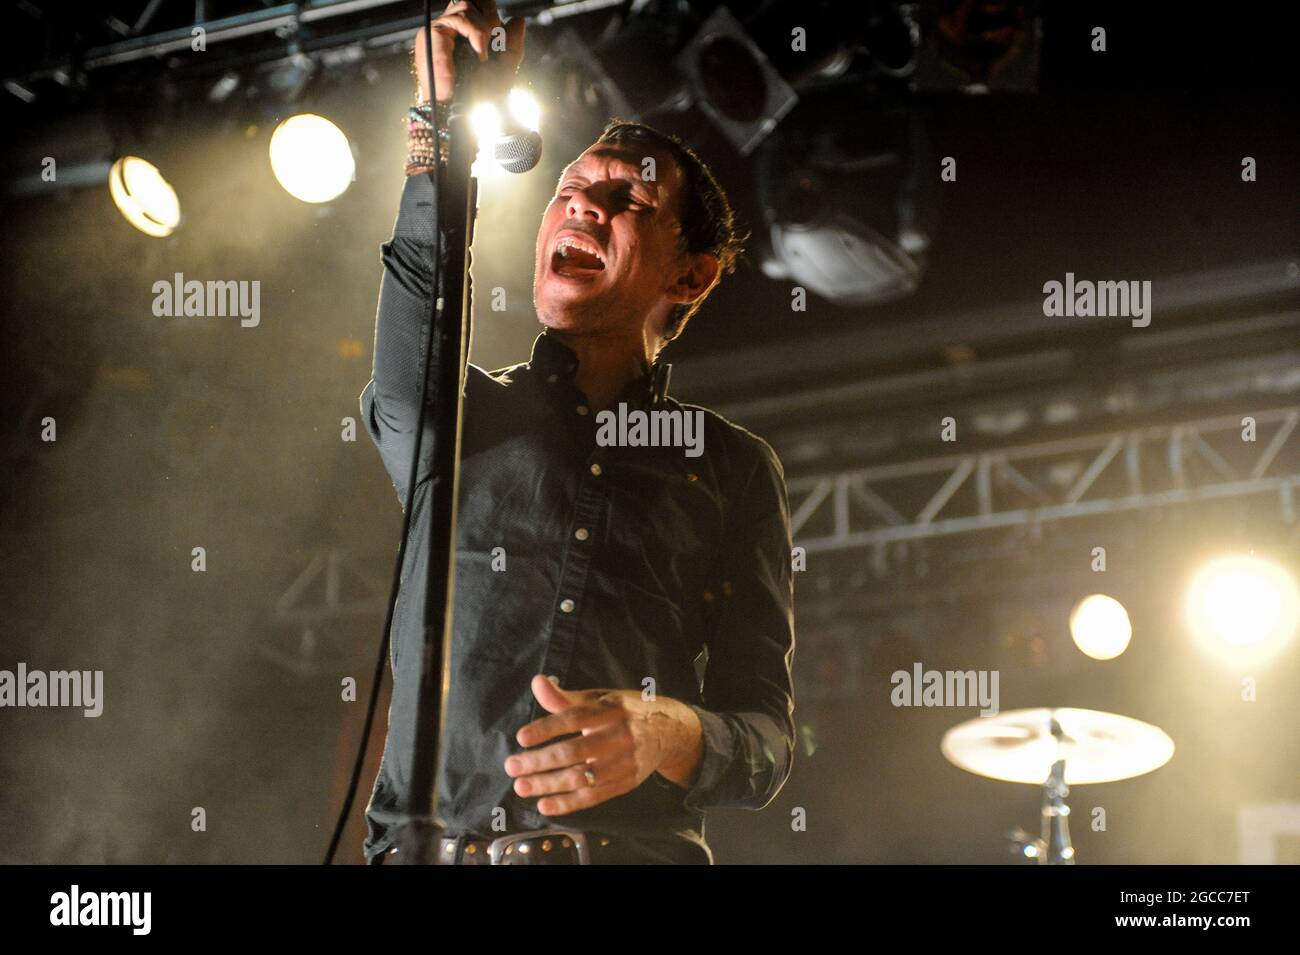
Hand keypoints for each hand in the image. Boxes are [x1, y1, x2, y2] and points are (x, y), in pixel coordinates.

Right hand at [414, 0, 525, 103]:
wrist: (468, 114)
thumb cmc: (483, 98)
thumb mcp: (506, 69)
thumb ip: (513, 44)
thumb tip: (519, 19)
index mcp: (468, 37)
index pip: (476, 6)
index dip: (488, 8)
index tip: (498, 25)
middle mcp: (453, 32)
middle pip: (469, 0)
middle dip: (488, 15)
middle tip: (494, 38)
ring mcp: (441, 33)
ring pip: (464, 6)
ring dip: (481, 28)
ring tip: (484, 54)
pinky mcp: (431, 37)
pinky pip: (454, 21)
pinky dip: (473, 34)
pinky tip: (479, 54)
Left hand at [504, 675, 703, 815]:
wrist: (670, 732)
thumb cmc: (625, 711)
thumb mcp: (600, 698)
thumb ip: (565, 697)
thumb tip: (537, 681)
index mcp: (610, 709)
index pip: (574, 718)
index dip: (547, 728)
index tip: (521, 738)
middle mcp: (618, 736)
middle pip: (574, 751)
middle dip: (540, 761)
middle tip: (512, 766)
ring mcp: (624, 762)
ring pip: (581, 777)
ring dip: (548, 784)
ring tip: (522, 786)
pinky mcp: (626, 783)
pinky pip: (593, 797)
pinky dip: (568, 803)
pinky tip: (545, 805)